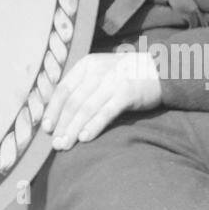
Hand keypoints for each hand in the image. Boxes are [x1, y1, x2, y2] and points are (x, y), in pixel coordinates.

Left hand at [42, 50, 161, 149]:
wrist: (161, 69)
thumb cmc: (127, 74)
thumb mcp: (101, 71)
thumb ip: (83, 85)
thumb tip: (61, 110)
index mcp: (86, 65)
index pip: (63, 89)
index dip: (53, 109)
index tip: (46, 127)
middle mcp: (97, 71)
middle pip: (72, 102)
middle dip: (62, 124)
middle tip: (55, 143)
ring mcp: (112, 81)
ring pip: (86, 109)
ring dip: (73, 129)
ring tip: (65, 144)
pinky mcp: (127, 93)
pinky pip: (106, 112)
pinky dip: (93, 126)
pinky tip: (85, 138)